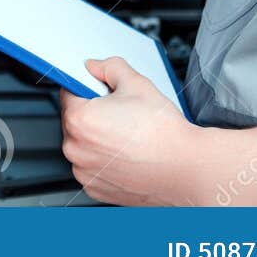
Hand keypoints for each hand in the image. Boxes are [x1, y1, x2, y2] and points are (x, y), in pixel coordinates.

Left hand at [59, 57, 204, 205]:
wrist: (187, 169)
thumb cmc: (164, 133)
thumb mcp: (137, 83)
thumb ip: (109, 67)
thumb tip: (95, 67)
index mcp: (79, 119)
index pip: (69, 91)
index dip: (87, 86)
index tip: (100, 90)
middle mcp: (75, 149)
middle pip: (75, 120)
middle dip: (93, 113)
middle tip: (122, 114)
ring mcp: (85, 172)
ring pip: (83, 145)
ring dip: (97, 138)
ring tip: (127, 136)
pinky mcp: (96, 189)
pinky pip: (92, 167)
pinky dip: (104, 160)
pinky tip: (127, 154)